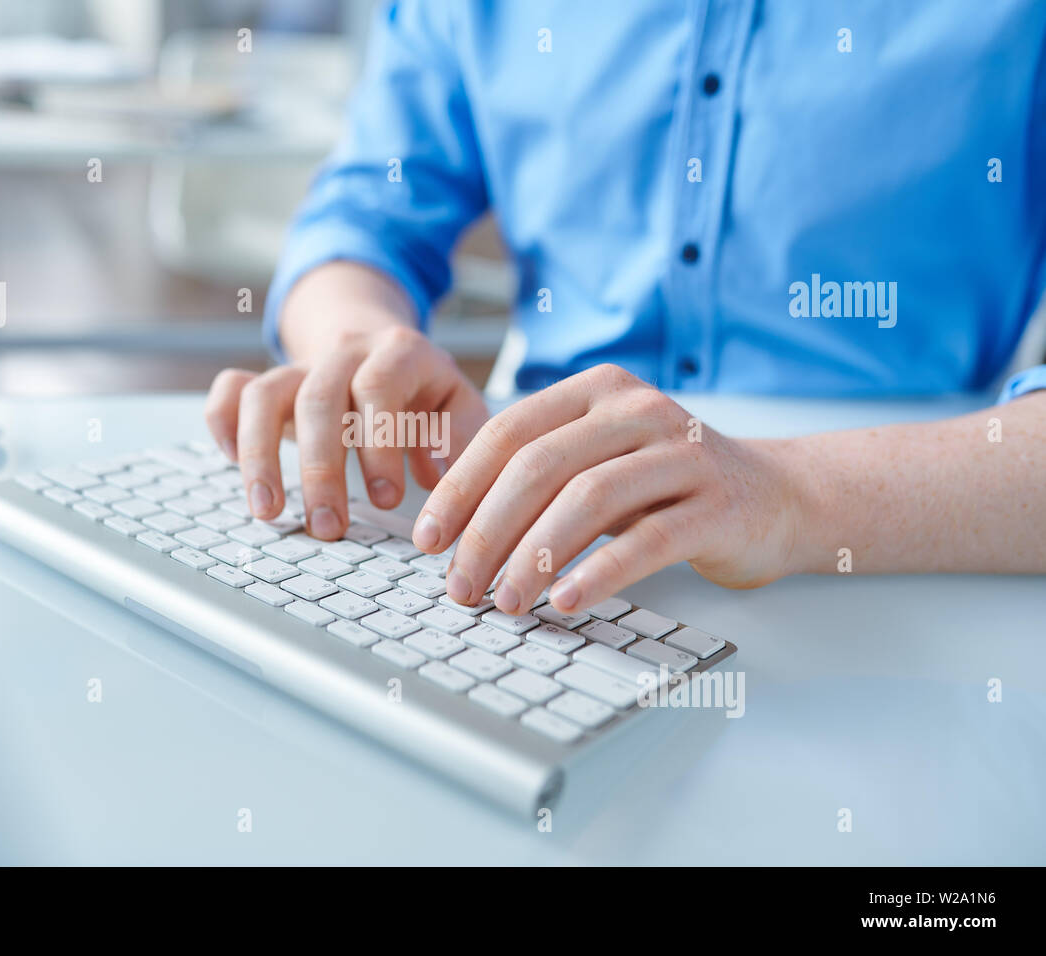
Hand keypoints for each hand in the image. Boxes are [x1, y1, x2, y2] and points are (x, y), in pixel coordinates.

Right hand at [204, 325, 488, 539]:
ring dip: (261, 456)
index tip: (386, 500)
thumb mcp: (460, 404)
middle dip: (320, 469)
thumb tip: (437, 477)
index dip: (378, 444)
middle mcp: (344, 352)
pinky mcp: (268, 382)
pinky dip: (223, 423)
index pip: (379, 387)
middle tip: (327, 527)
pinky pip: (230, 389)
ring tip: (268, 513)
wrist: (388, 348)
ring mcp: (301, 366)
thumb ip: (460, 436)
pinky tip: (231, 464)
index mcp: (399, 351)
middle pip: (318, 399)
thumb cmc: (428, 393)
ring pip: (264, 395)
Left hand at [411, 364, 806, 613]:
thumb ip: (540, 475)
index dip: (461, 487)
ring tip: (505, 602)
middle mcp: (638, 409)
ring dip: (535, 557)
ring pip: (588, 500)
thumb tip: (452, 531)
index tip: (427, 538)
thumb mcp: (600, 461)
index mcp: (596, 390)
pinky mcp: (717, 505)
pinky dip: (599, 573)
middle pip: (540, 466)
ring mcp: (682, 453)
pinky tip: (566, 603)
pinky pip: (647, 540)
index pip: (509, 432)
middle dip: (487, 531)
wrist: (779, 496)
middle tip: (460, 586)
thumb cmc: (667, 485)